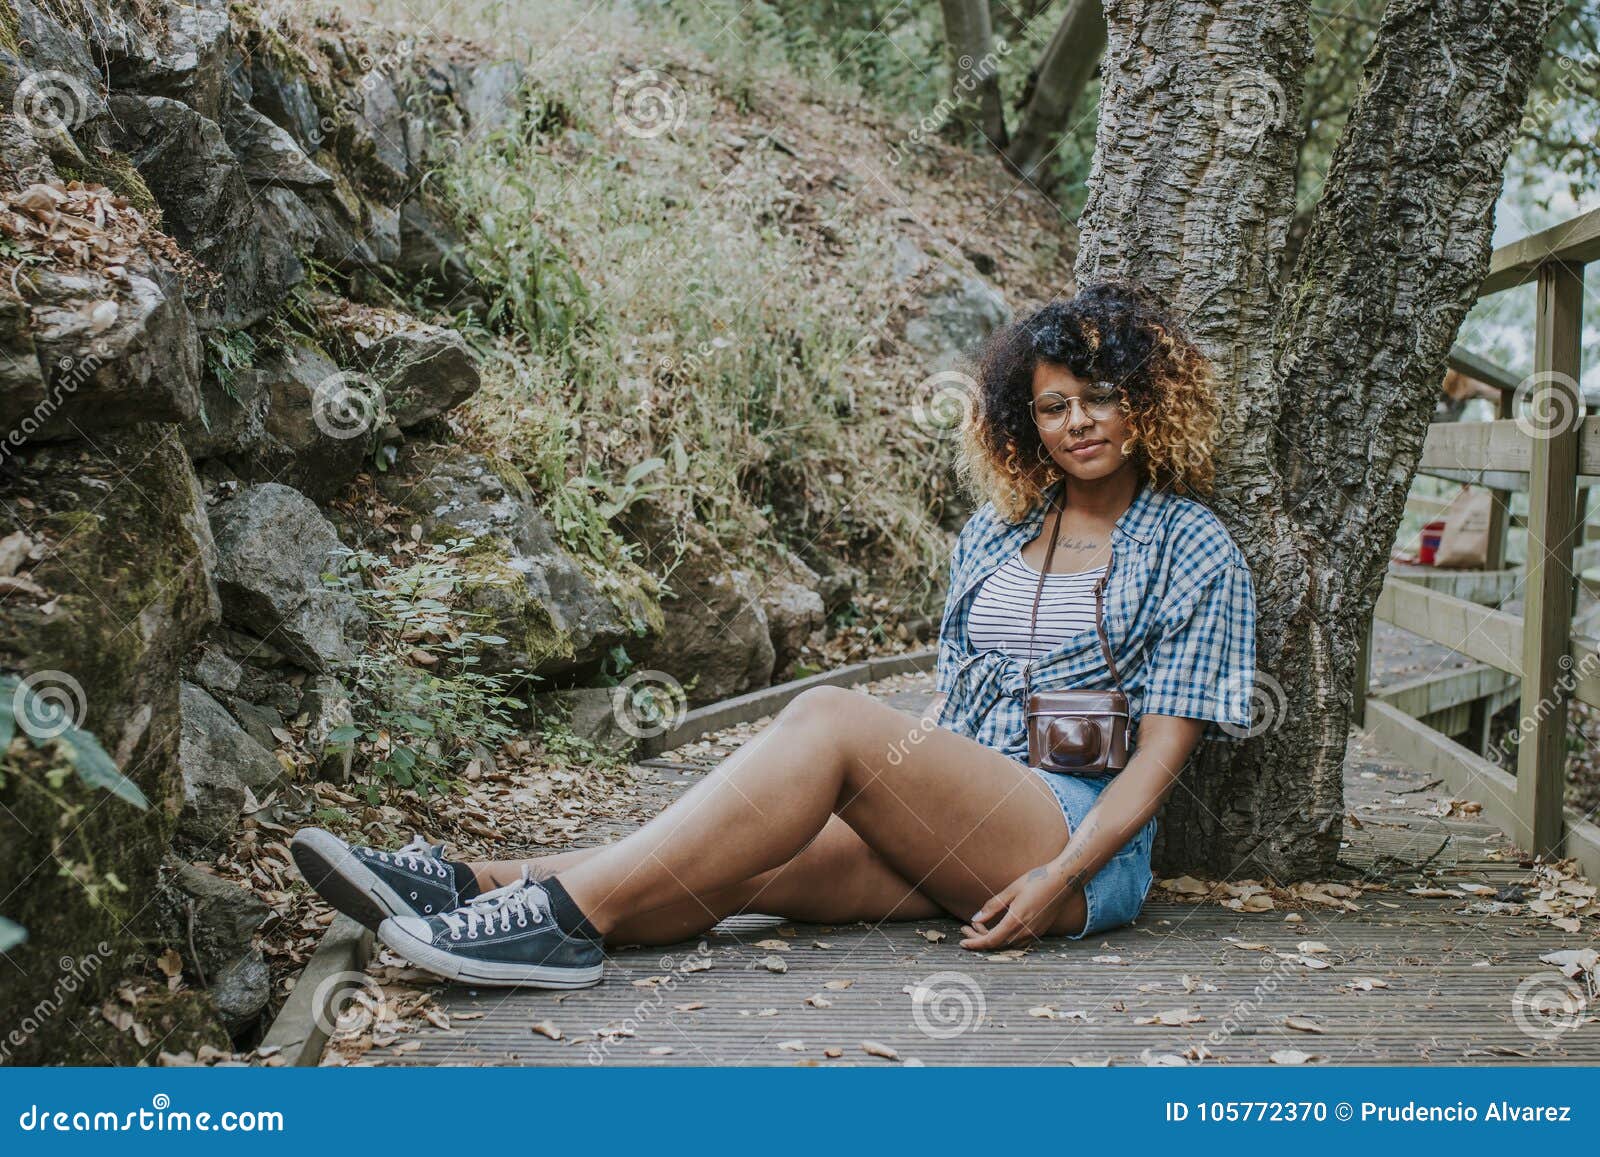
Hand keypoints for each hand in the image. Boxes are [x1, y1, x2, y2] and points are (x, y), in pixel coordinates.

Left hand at [958, 862, 1075, 950]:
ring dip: (992, 937)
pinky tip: (997, 926)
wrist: (1063, 881)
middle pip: (997, 944)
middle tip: (966, 928)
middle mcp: (1026, 931)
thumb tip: (975, 919)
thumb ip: (992, 907)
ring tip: (979, 924)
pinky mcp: (1039, 931)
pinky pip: (1017, 941)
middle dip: (979, 938)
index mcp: (1017, 920)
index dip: (975, 943)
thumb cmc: (1037, 881)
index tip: (962, 942)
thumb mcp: (1011, 890)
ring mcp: (1034, 933)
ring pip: (1007, 944)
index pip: (991, 940)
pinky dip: (1004, 937)